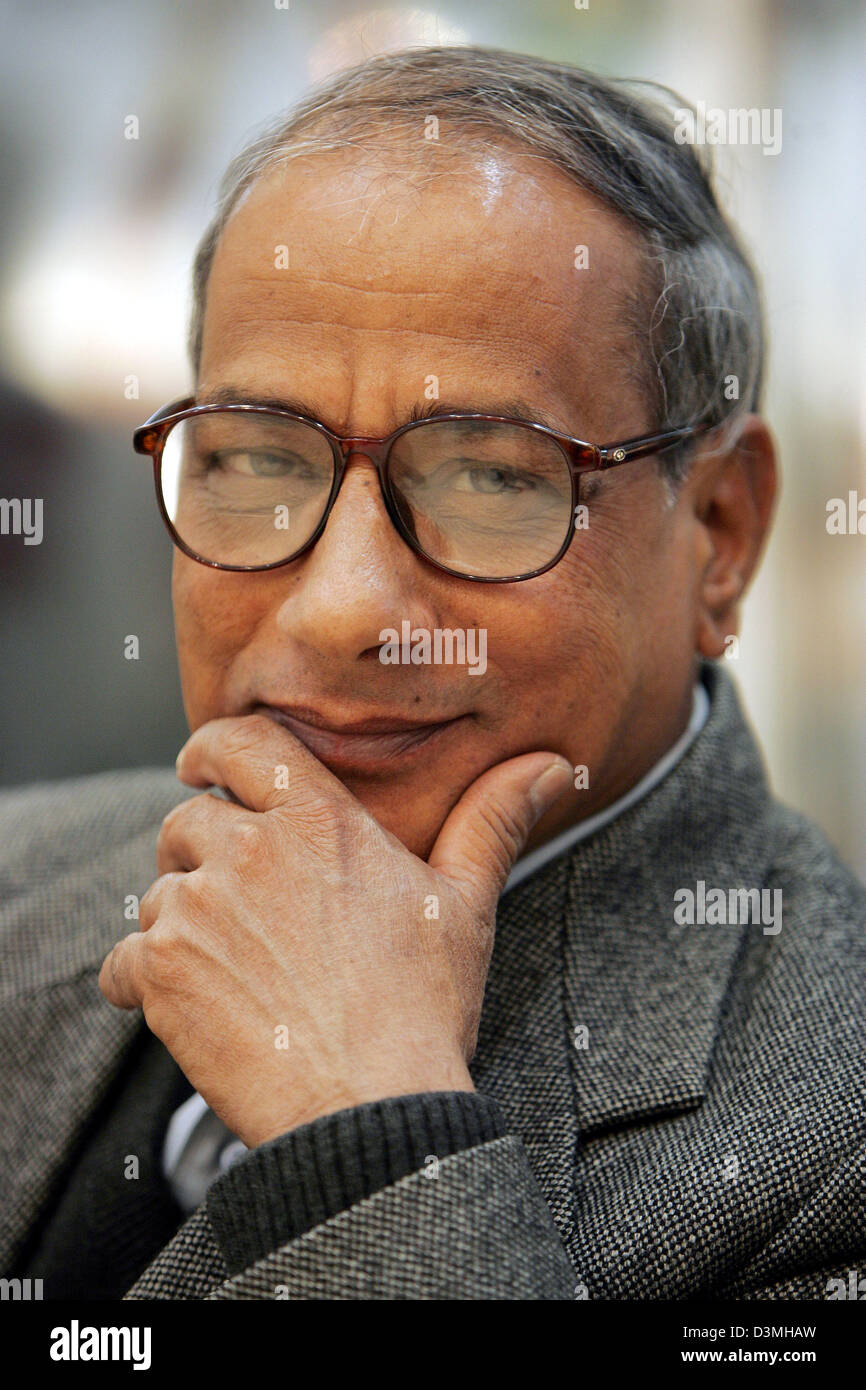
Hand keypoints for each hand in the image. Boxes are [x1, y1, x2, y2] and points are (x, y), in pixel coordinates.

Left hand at [99, 715, 571, 1146]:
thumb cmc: (422, 1007)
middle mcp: (248, 850)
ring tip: (233, 965)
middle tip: (238, 899)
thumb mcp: (467, 903)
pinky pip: (123, 957)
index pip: (241, 742)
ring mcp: (197, 909)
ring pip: (159, 890)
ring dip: (181, 918)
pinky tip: (190, 1004)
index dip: (212, 746)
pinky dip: (143, 977)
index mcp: (319, 821)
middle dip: (203, 850)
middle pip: (189, 820)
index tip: (199, 763)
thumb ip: (493, 820)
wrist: (369, 1106)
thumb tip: (553, 765)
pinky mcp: (160, 970)